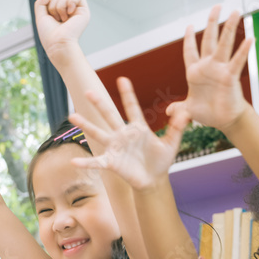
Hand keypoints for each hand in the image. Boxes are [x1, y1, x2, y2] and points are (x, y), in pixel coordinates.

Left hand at [33, 0, 88, 62]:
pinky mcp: (84, 12)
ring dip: (61, 6)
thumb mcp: (40, 17)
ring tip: (63, 20)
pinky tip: (70, 13)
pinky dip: (71, 3)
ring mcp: (76, 12)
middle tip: (57, 20)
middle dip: (54, 5)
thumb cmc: (49, 35)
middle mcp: (68, 12)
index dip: (48, 4)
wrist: (58, 44)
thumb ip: (40, 2)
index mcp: (59, 13)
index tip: (50, 18)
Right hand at [70, 77, 189, 191]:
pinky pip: (97, 162)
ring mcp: (115, 148)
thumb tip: (187, 112)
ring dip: (86, 125)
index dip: (128, 94)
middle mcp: (123, 134)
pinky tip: (74, 162)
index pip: (132, 107)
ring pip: (98, 133)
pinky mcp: (111, 162)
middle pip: (109, 116)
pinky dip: (86, 163)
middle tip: (88, 90)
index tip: (122, 79)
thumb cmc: (161, 160)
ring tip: (72, 115)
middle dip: (99, 103)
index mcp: (138, 128)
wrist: (154, 179)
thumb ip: (177, 128)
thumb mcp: (172, 143)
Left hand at [166, 6, 251, 131]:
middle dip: (212, 23)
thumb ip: (178, 108)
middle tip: (217, 6)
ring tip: (235, 11)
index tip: (190, 26)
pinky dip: (243, 51)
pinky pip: (237, 61)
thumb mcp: (188, 110)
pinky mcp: (230, 76)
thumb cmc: (207, 112)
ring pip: (224, 45)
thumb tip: (168, 111)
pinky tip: (249, 39)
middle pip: (209, 40)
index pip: (190, 51)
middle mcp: (207, 67)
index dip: (189, 39)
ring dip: (229, 28)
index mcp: (194, 72)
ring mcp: (219, 70)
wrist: (223, 120)